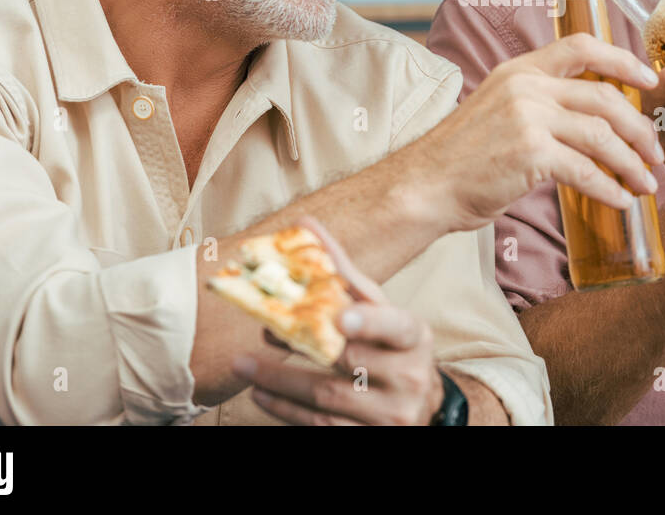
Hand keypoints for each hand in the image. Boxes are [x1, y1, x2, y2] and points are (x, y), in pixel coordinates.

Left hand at [233, 217, 445, 425]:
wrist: (420, 407)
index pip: (395, 325)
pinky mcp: (371, 439)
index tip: (340, 318)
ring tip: (244, 366)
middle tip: (262, 330)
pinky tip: (260, 395)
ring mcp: (392, 415)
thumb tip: (307, 226)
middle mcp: (410, 377)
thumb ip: (344, 275)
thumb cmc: (391, 348)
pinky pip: (322, 427)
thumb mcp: (380, 312)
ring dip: (280, 381)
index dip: (369, 321)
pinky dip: (286, 411)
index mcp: (414, 337)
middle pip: (349, 361)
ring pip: (328, 398)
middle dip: (300, 347)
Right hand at [412, 32, 664, 231]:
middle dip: (638, 127)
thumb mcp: (498, 110)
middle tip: (655, 153)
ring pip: (602, 134)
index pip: (582, 46)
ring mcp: (529, 117)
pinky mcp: (531, 153)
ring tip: (646, 183)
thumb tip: (586, 120)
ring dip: (631, 162)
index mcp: (520, 70)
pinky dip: (610, 188)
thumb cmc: (461, 158)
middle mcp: (527, 86)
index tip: (649, 80)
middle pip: (603, 96)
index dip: (623, 60)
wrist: (424, 186)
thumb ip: (537, 104)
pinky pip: (587, 170)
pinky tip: (621, 201)